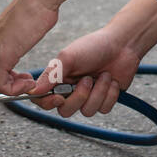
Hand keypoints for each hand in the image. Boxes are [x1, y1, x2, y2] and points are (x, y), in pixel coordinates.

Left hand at [0, 0, 60, 96]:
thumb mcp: (22, 27)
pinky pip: (0, 84)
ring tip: (29, 82)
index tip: (23, 77)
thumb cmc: (38, 7)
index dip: (6, 78)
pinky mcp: (2, 54)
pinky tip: (29, 81)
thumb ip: (17, 39)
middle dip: (8, 85)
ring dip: (12, 88)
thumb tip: (22, 44)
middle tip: (27, 82)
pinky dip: (14, 89)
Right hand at [26, 26, 141, 117]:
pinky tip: (112, 80)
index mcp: (58, 79)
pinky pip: (104, 109)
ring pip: (87, 111)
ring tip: (104, 75)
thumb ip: (51, 75)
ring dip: (99, 92)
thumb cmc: (94, 46)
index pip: (43, 99)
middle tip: (88, 78)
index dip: (48, 103)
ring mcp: (89, 97)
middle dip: (80, 96)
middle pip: (65, 111)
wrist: (122, 45)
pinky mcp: (105, 100)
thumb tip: (33, 91)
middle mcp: (71, 90)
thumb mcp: (69, 57)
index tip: (59, 97)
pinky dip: (110, 94)